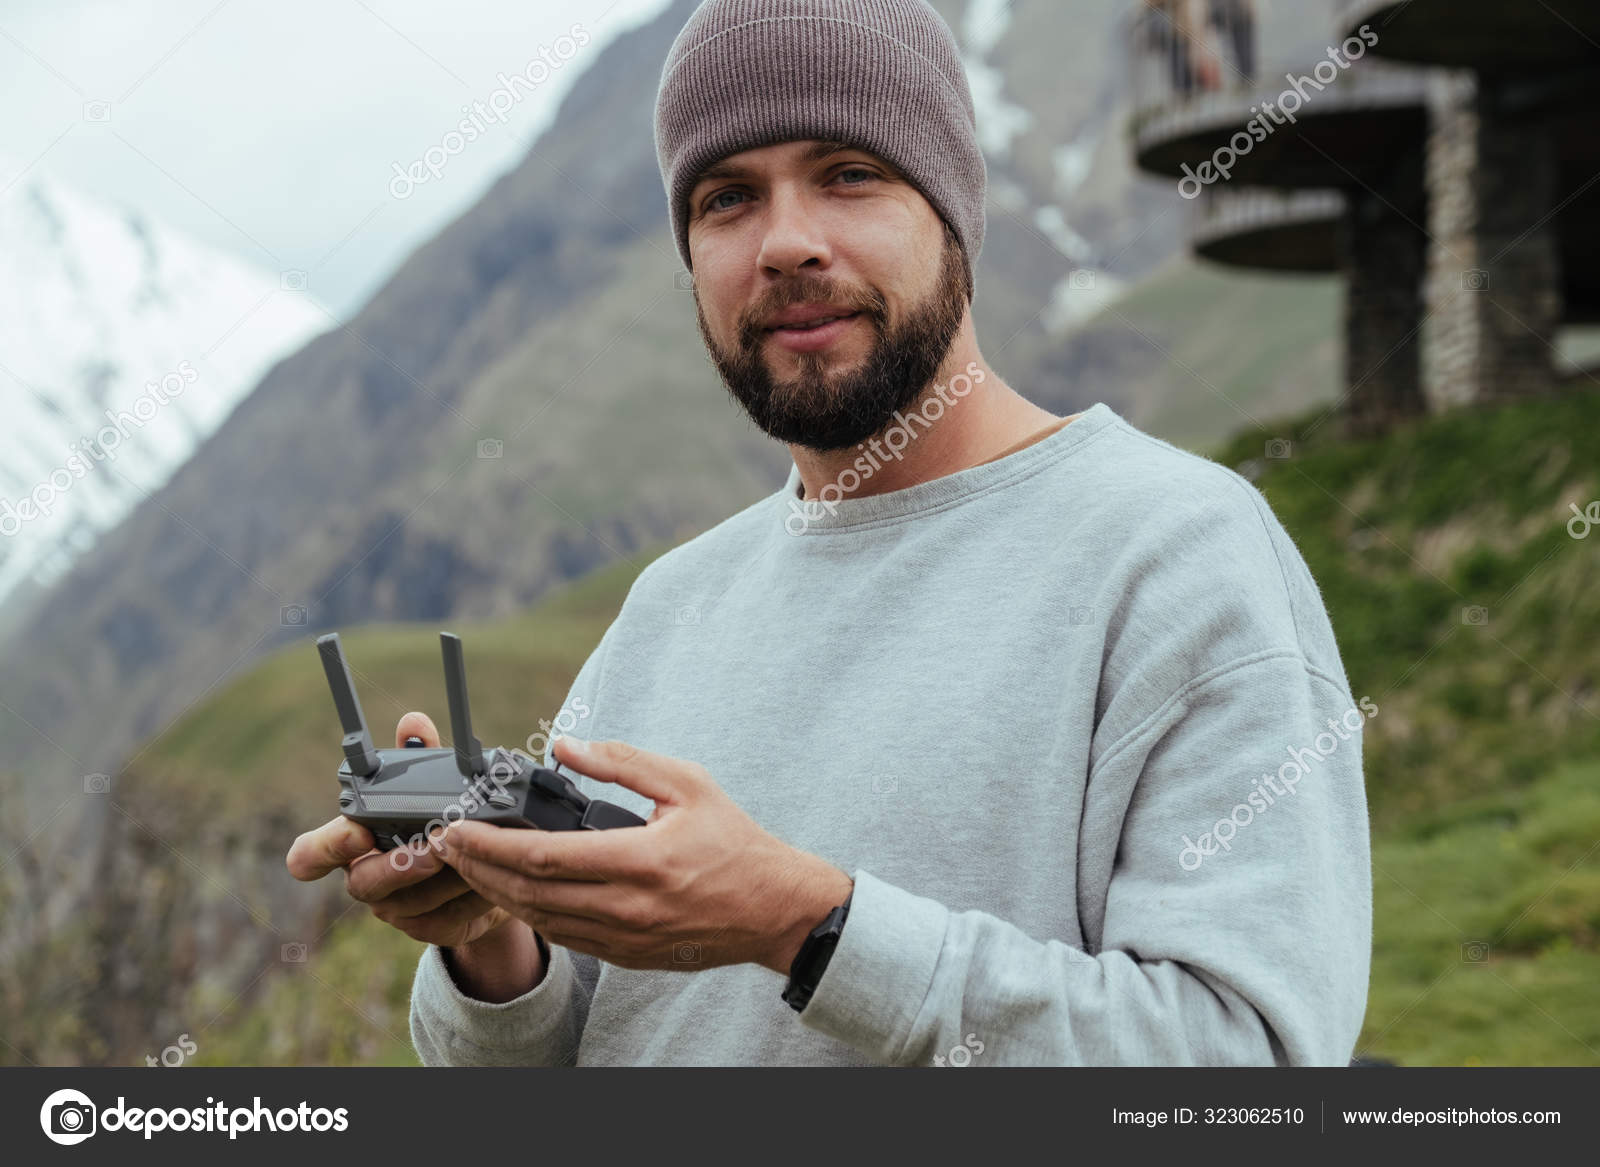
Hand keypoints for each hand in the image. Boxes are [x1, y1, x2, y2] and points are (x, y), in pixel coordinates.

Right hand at [285, 712, 537, 985]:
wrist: (483, 868)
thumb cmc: (444, 819)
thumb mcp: (435, 786)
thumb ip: (422, 756)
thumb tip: (414, 725)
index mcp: (353, 842)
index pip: (309, 856)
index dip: (325, 848)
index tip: (358, 832)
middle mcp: (366, 879)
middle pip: (363, 884)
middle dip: (401, 864)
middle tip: (436, 843)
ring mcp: (396, 910)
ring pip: (412, 904)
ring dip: (449, 877)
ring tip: (481, 851)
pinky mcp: (430, 930)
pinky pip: (446, 922)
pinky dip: (473, 897)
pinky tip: (495, 876)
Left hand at [438, 736, 853, 974]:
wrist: (774, 909)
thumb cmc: (734, 842)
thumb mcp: (687, 784)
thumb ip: (624, 761)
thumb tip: (568, 744)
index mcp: (641, 861)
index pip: (543, 857)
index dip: (489, 845)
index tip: (457, 828)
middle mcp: (627, 907)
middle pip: (528, 894)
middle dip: (478, 869)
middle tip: (446, 846)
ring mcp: (625, 938)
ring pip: (541, 921)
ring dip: (497, 895)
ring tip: (470, 867)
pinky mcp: (627, 956)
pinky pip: (566, 938)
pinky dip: (532, 914)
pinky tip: (515, 892)